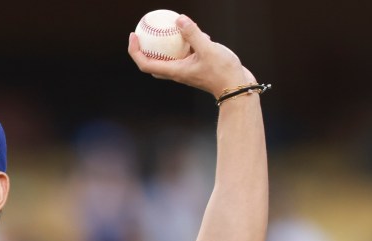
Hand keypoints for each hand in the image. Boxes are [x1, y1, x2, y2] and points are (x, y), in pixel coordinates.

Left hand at [128, 15, 253, 96]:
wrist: (238, 88)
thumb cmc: (223, 72)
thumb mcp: (208, 49)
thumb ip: (193, 34)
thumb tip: (179, 20)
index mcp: (174, 71)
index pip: (145, 63)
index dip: (135, 50)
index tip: (134, 35)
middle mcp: (178, 72)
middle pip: (153, 62)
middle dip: (146, 48)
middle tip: (145, 32)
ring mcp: (188, 71)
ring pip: (171, 57)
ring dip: (168, 44)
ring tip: (172, 27)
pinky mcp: (198, 68)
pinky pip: (187, 54)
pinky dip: (187, 43)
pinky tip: (198, 32)